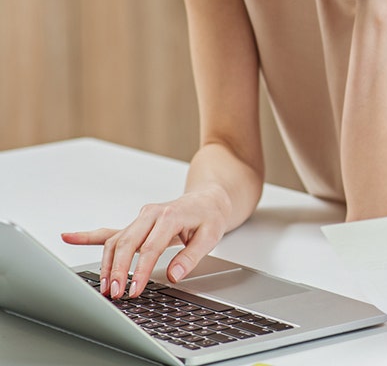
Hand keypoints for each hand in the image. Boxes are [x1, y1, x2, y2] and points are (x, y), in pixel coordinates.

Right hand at [61, 188, 231, 298]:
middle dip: (118, 270)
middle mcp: (151, 214)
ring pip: (115, 241)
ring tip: (105, 287)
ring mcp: (140, 218)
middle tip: (115, 293)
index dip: (141, 271)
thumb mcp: (211, 236)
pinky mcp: (135, 224)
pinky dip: (88, 236)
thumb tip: (175, 275)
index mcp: (170, 216)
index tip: (135, 290)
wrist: (208, 199)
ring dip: (107, 265)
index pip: (151, 247)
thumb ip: (192, 256)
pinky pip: (109, 231)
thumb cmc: (210, 216)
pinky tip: (69, 237)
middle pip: (126, 243)